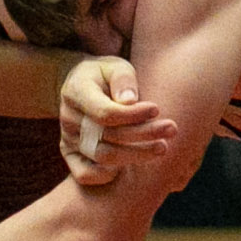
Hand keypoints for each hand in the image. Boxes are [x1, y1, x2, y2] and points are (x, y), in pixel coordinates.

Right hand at [58, 57, 175, 188]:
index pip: (105, 112)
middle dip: (144, 135)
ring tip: (163, 147)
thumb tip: (130, 101)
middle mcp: (68, 118)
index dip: (133, 115)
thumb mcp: (115, 66)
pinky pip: (86, 175)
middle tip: (172, 129)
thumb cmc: (106, 75)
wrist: (82, 86)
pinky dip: (109, 175)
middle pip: (108, 136)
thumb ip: (123, 79)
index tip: (157, 109)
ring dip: (136, 155)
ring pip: (103, 157)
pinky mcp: (71, 155)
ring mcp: (68, 139)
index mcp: (75, 91)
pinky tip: (132, 166)